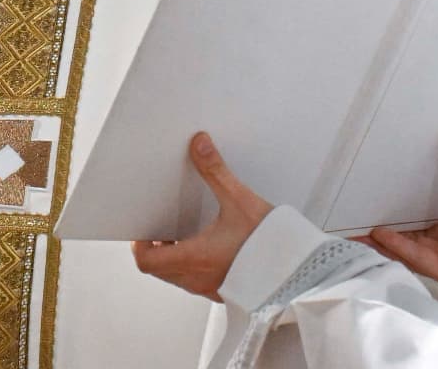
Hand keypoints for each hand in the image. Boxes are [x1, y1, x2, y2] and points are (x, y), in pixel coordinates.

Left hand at [133, 133, 270, 300]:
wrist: (298, 273)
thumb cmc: (271, 245)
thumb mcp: (239, 201)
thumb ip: (215, 172)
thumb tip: (199, 145)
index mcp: (193, 258)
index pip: (146, 260)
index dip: (139, 243)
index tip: (144, 226)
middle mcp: (197, 278)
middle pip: (158, 269)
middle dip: (155, 247)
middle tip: (161, 227)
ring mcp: (211, 289)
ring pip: (176, 277)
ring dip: (173, 257)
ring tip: (183, 234)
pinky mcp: (226, 291)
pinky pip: (196, 282)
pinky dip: (192, 266)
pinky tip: (208, 247)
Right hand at [369, 122, 437, 301]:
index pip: (427, 223)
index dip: (405, 217)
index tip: (385, 205)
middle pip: (412, 238)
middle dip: (388, 233)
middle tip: (362, 222)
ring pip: (409, 250)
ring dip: (386, 242)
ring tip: (359, 233)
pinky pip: (418, 260)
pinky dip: (399, 249)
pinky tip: (380, 238)